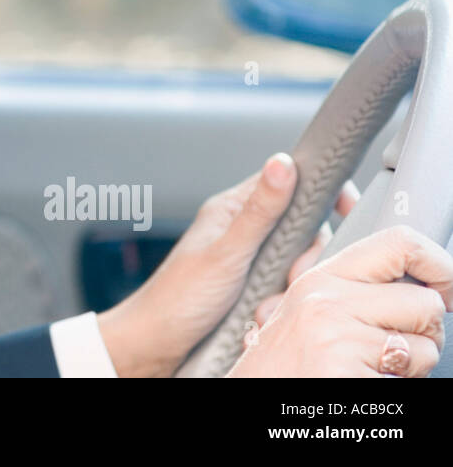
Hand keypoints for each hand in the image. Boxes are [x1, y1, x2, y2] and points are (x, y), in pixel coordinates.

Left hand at [96, 153, 356, 376]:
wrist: (157, 342)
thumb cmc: (177, 297)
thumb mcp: (226, 253)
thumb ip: (259, 211)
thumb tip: (283, 163)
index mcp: (232, 208)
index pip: (287, 181)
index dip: (320, 190)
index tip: (347, 207)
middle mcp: (242, 228)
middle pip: (302, 224)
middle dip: (308, 251)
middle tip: (291, 274)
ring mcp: (248, 257)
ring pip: (298, 257)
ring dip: (295, 280)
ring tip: (269, 299)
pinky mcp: (252, 285)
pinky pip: (287, 283)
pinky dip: (285, 296)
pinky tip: (267, 309)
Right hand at [228, 225, 452, 376]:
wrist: (251, 402)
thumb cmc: (284, 365)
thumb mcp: (308, 311)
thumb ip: (355, 287)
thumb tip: (417, 275)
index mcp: (321, 278)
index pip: (399, 243)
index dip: (440, 264)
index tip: (447, 286)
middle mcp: (326, 301)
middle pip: (425, 303)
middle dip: (425, 333)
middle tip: (394, 347)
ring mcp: (335, 338)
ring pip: (426, 348)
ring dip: (412, 367)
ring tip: (371, 369)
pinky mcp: (345, 373)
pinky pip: (408, 381)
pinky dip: (394, 389)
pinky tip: (359, 385)